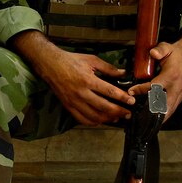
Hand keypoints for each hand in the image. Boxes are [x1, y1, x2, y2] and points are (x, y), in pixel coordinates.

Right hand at [14, 31, 134, 126]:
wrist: (50, 64)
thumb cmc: (71, 60)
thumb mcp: (91, 60)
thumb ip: (108, 68)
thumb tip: (123, 73)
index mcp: (88, 80)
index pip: (109, 92)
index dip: (122, 98)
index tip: (131, 101)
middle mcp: (81, 93)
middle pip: (104, 107)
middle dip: (119, 111)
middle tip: (128, 113)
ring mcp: (74, 101)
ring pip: (94, 116)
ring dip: (107, 119)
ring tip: (117, 118)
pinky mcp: (68, 106)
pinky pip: (82, 119)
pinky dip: (93, 122)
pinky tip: (101, 121)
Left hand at [129, 27, 181, 120]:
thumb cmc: (175, 53)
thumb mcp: (167, 47)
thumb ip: (159, 50)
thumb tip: (152, 53)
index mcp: (172, 76)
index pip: (156, 86)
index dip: (142, 89)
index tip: (130, 91)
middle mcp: (177, 88)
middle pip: (164, 104)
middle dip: (150, 111)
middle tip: (137, 116)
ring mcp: (180, 95)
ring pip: (168, 111)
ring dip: (156, 117)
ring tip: (143, 122)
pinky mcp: (180, 98)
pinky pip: (171, 110)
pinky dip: (162, 116)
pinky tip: (152, 120)